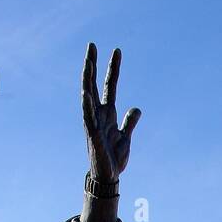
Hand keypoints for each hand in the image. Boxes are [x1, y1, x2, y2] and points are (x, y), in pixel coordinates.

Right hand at [82, 43, 140, 183]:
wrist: (108, 176)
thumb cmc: (113, 158)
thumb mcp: (125, 137)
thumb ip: (129, 122)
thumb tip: (136, 108)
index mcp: (107, 113)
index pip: (109, 85)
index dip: (112, 69)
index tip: (116, 50)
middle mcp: (98, 114)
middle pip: (93, 84)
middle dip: (93, 65)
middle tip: (92, 44)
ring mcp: (93, 122)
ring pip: (88, 96)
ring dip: (88, 78)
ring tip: (88, 61)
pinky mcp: (93, 135)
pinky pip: (88, 117)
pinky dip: (87, 105)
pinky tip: (85, 93)